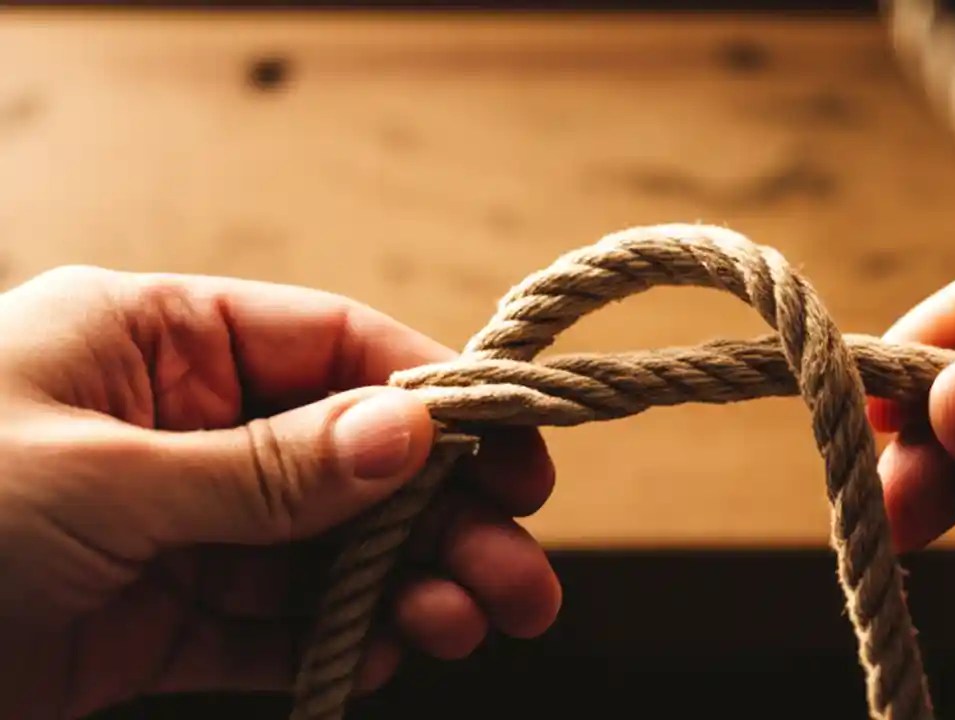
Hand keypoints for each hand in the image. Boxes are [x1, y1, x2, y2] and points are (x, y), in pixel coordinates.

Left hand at [0, 266, 559, 718]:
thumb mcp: (97, 476)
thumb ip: (261, 467)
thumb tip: (406, 436)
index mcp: (153, 340)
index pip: (327, 347)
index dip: (430, 396)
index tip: (514, 449)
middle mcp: (177, 424)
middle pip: (343, 461)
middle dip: (440, 515)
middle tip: (523, 576)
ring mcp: (173, 525)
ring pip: (320, 550)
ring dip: (404, 584)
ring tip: (476, 623)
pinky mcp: (156, 618)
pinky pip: (269, 624)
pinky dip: (334, 639)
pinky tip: (393, 650)